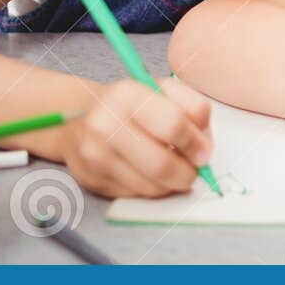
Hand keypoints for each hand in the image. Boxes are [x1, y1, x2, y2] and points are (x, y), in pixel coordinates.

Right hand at [58, 77, 213, 198]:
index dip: (195, 143)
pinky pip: (135, 194)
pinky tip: (151, 175)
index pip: (173, 124)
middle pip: (160, 164)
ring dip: (171, 184)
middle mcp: (105, 124)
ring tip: (175, 171)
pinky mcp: (90, 179)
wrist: (79, 119)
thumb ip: (193, 107)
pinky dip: (152, 188)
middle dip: (187, 174)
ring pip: (149, 186)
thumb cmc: (130, 104)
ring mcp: (94, 155)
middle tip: (195, 172)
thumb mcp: (163, 90)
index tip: (205, 152)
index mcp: (127, 94)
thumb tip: (204, 146)